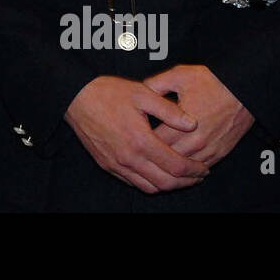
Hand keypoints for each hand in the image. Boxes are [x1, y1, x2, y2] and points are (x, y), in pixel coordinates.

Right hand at [64, 76, 208, 192]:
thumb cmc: (108, 92)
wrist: (75, 97)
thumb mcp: (142, 93)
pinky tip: (157, 173)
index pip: (176, 165)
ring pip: (149, 187)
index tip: (204, 167)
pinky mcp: (107, 165)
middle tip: (198, 176)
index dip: (194, 170)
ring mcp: (116, 164)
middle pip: (165, 182)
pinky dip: (149, 183)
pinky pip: (133, 183)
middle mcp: (129, 157)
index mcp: (141, 140)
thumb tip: (193, 123)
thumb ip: (169, 110)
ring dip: (168, 186)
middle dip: (186, 182)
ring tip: (181, 177)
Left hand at [145, 65, 253, 166]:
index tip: (133, 137)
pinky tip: (178, 166)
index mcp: (183, 123)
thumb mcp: (178, 76)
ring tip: (155, 161)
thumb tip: (137, 92)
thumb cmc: (212, 81)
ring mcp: (209, 149)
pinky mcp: (220, 153)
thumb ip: (155, 85)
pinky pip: (200, 168)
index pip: (155, 141)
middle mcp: (196, 141)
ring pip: (184, 167)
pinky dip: (188, 169)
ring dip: (170, 165)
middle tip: (140, 152)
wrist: (244, 89)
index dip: (142, 140)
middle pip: (168, 157)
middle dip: (153, 155)